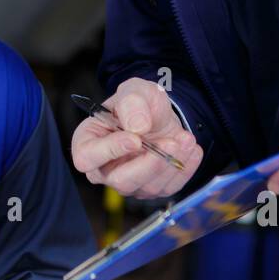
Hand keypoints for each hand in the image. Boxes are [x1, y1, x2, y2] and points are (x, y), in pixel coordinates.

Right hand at [70, 77, 202, 197]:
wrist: (159, 116)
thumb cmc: (138, 105)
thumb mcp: (134, 91)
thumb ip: (132, 102)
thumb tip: (137, 127)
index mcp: (88, 142)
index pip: (87, 157)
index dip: (110, 151)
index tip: (136, 138)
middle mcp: (104, 169)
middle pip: (121, 180)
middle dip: (150, 163)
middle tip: (170, 142)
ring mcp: (128, 183)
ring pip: (148, 187)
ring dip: (172, 163)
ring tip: (186, 138)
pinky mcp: (151, 189)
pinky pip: (168, 188)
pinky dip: (184, 169)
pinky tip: (191, 149)